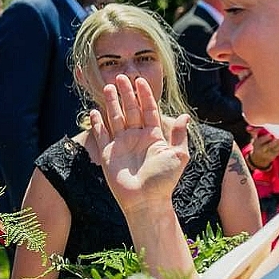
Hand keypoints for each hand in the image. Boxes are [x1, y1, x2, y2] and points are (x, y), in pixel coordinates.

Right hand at [88, 75, 189, 215]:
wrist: (145, 201)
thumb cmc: (164, 181)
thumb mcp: (178, 155)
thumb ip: (178, 135)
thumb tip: (185, 116)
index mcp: (154, 136)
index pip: (148, 110)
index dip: (144, 96)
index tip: (140, 81)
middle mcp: (137, 137)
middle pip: (131, 110)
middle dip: (126, 93)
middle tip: (121, 77)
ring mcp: (121, 144)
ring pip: (116, 118)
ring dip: (111, 103)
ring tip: (108, 87)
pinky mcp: (109, 153)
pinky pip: (101, 134)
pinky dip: (97, 123)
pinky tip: (94, 111)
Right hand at [247, 128, 278, 170]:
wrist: (258, 157)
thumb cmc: (258, 144)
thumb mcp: (254, 138)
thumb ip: (253, 132)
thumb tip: (248, 128)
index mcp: (256, 143)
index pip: (260, 141)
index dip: (265, 138)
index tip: (271, 135)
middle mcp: (261, 149)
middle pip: (268, 146)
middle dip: (275, 142)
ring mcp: (267, 153)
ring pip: (274, 150)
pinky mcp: (273, 156)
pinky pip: (278, 153)